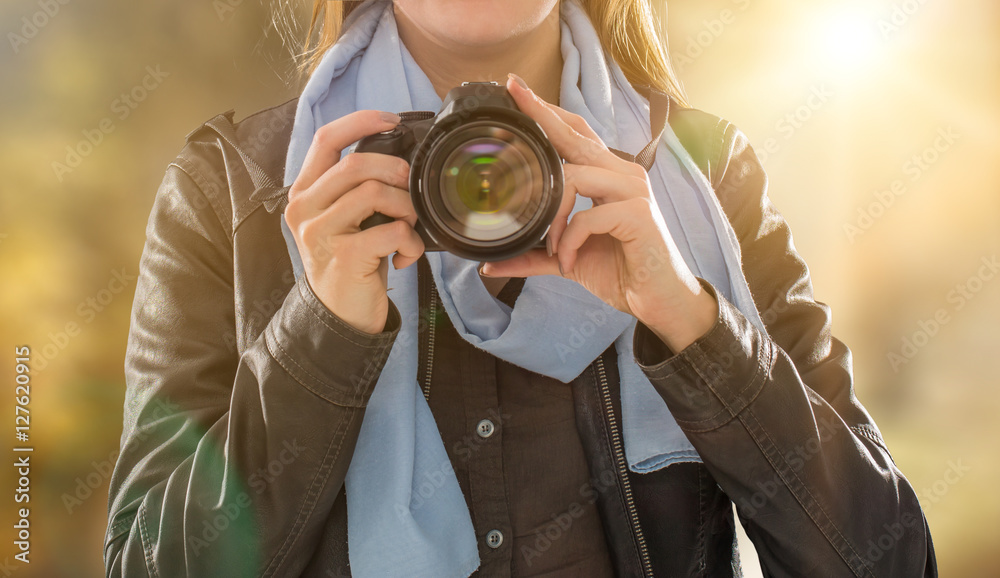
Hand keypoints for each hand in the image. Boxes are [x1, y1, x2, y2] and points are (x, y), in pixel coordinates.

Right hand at [284, 110, 424, 333]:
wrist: (338, 316)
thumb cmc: (348, 263)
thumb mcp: (341, 220)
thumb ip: (354, 189)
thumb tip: (398, 160)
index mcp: (304, 192)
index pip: (325, 139)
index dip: (361, 122)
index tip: (392, 121)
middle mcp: (305, 209)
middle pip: (356, 165)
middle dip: (396, 172)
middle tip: (410, 191)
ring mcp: (322, 233)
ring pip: (374, 193)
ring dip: (406, 208)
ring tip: (408, 228)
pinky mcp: (346, 257)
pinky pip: (392, 231)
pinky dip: (410, 242)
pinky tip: (405, 256)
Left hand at [481, 74, 716, 351]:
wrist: (655, 300)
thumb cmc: (620, 271)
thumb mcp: (567, 258)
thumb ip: (533, 256)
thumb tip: (490, 265)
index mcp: (608, 176)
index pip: (576, 134)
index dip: (548, 113)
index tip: (517, 91)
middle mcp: (622, 174)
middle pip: (576, 137)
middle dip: (542, 116)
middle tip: (515, 94)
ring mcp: (633, 190)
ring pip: (573, 180)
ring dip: (551, 219)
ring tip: (552, 249)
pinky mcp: (638, 213)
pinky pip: (586, 217)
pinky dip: (568, 241)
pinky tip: (568, 260)